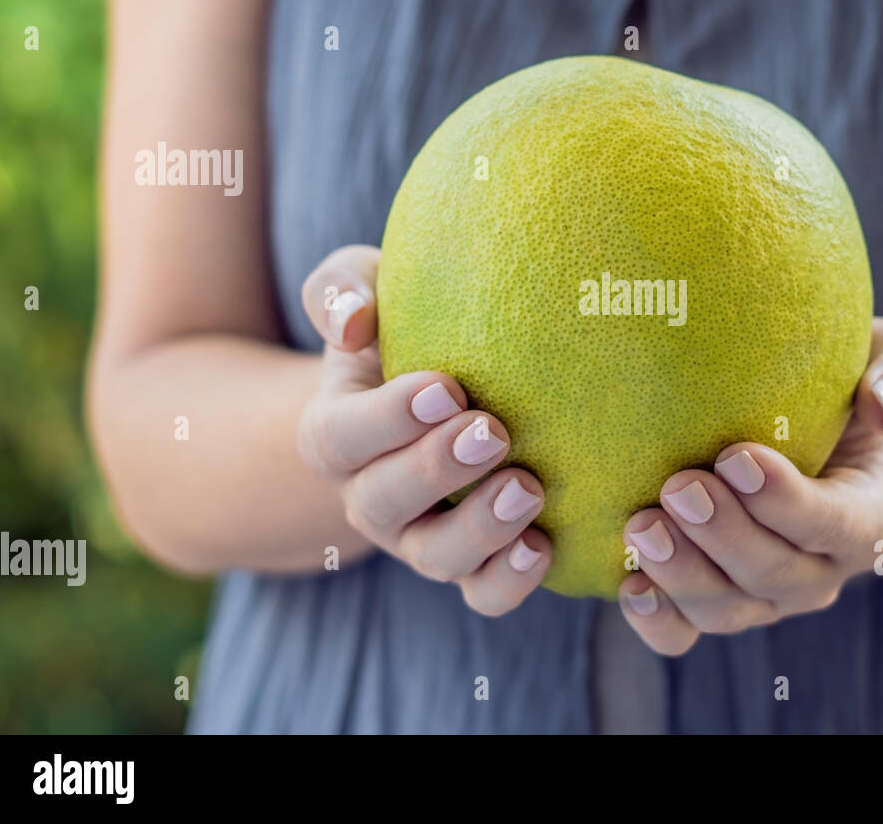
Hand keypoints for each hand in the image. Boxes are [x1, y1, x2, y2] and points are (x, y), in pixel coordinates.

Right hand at [296, 245, 551, 614]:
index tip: (447, 387)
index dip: (390, 418)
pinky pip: (482, 593)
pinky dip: (511, 580)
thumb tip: (352, 321)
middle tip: (493, 431)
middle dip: (437, 470)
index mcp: (334, 432)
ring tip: (529, 489)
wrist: (432, 391)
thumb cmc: (396, 330)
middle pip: (384, 503)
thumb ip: (343, 290)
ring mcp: (418, 537)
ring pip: (436, 558)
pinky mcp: (470, 562)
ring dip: (481, 531)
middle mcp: (369, 495)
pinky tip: (548, 544)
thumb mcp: (362, 291)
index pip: (345, 434)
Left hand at [618, 318, 882, 653]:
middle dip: (723, 536)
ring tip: (642, 526)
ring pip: (728, 611)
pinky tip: (630, 585)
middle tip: (679, 486)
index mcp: (867, 518)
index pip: (834, 524)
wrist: (812, 425)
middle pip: (775, 575)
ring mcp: (765, 596)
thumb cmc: (850, 381)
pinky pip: (686, 634)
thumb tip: (879, 403)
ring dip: (683, 576)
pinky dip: (658, 620)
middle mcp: (820, 570)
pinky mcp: (716, 603)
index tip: (736, 456)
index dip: (785, 501)